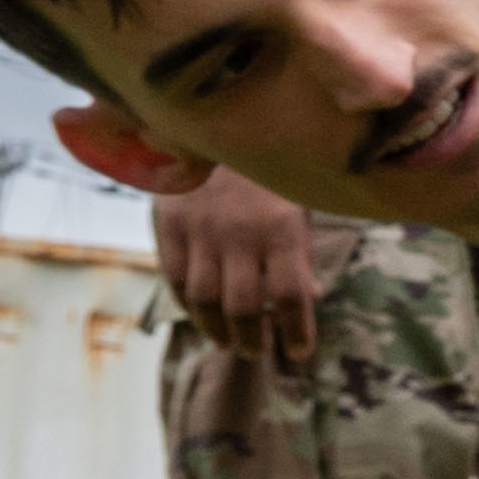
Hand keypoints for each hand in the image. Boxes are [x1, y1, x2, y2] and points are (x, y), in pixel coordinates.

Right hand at [151, 169, 323, 355]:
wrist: (215, 125)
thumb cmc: (267, 172)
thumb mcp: (297, 204)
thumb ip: (300, 250)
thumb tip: (310, 296)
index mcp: (281, 229)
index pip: (291, 295)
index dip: (296, 331)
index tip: (299, 353)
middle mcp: (239, 235)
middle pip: (244, 305)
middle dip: (252, 339)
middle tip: (257, 353)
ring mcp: (200, 232)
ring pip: (205, 298)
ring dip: (216, 329)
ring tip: (227, 343)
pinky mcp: (169, 226)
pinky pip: (175, 277)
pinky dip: (187, 303)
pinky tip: (199, 315)